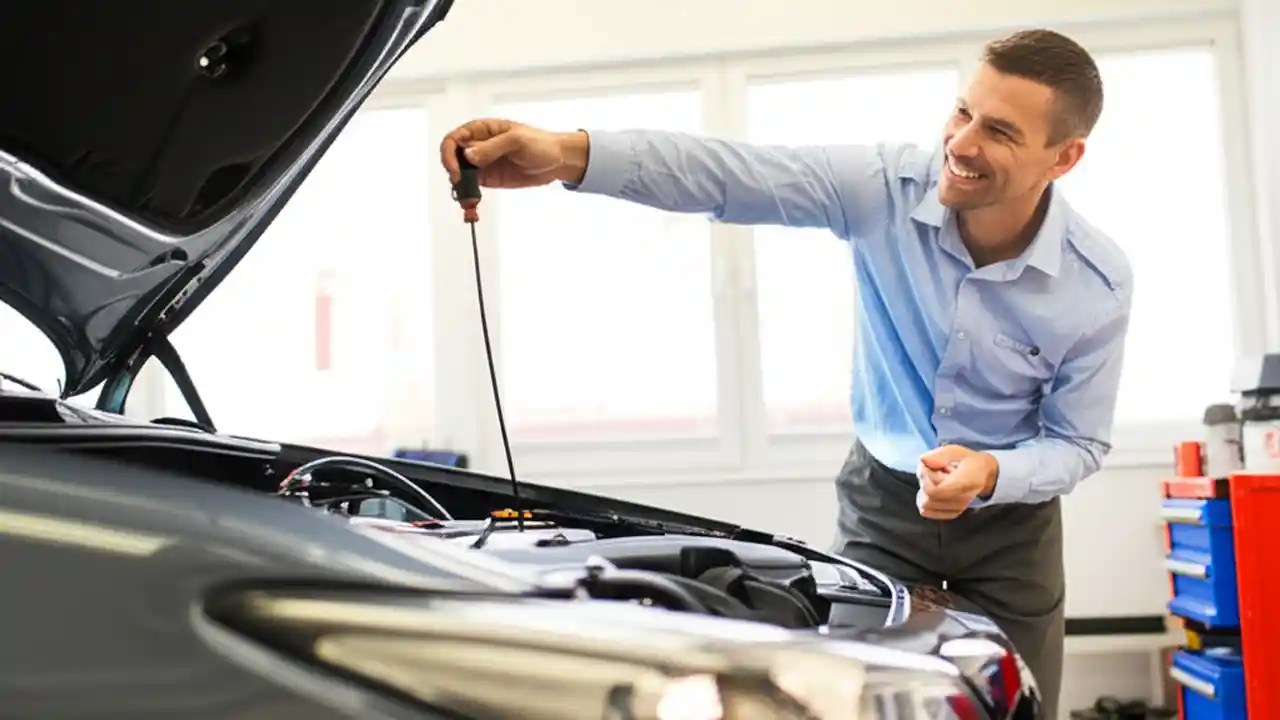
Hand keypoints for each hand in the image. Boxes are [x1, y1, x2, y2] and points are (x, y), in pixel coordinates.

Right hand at [439, 118, 589, 188]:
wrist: (557, 161)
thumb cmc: (540, 143)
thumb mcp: (517, 141)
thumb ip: (492, 147)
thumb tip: (468, 155)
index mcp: (481, 130)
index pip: (454, 139)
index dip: (449, 154)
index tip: (456, 170)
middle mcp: (477, 146)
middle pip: (453, 158)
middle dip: (453, 173)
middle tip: (461, 187)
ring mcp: (482, 164)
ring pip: (460, 175)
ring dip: (459, 188)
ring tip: (468, 202)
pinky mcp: (488, 179)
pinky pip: (472, 187)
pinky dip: (469, 196)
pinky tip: (473, 205)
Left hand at [915, 444, 998, 519]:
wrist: (984, 474)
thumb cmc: (968, 461)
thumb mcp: (956, 450)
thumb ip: (940, 455)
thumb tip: (924, 461)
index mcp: (966, 482)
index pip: (934, 491)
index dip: (924, 478)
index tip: (926, 465)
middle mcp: (963, 499)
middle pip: (928, 498)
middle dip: (925, 482)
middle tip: (934, 470)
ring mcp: (958, 508)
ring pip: (925, 505)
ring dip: (924, 491)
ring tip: (936, 480)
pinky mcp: (952, 513)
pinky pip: (927, 511)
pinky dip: (926, 500)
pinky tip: (935, 490)